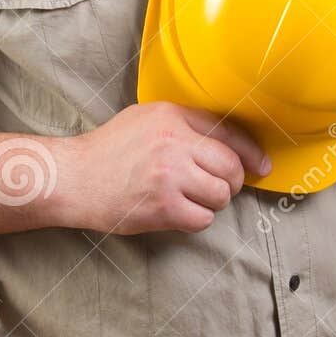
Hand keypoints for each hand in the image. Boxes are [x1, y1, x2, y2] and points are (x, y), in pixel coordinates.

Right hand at [58, 102, 271, 236]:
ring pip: (220, 195)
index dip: (251, 153)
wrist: (74, 178)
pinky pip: (202, 219)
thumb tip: (226, 142)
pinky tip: (178, 212)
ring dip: (212, 202)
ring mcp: (169, 176)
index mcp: (172, 117)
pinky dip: (196, 219)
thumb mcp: (145, 118)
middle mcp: (174, 143)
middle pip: (230, 167)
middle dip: (232, 182)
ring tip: (190, 198)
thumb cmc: (108, 149)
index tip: (261, 166)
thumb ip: (184, 124)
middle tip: (218, 187)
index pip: (228, 132)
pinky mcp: (163, 207)